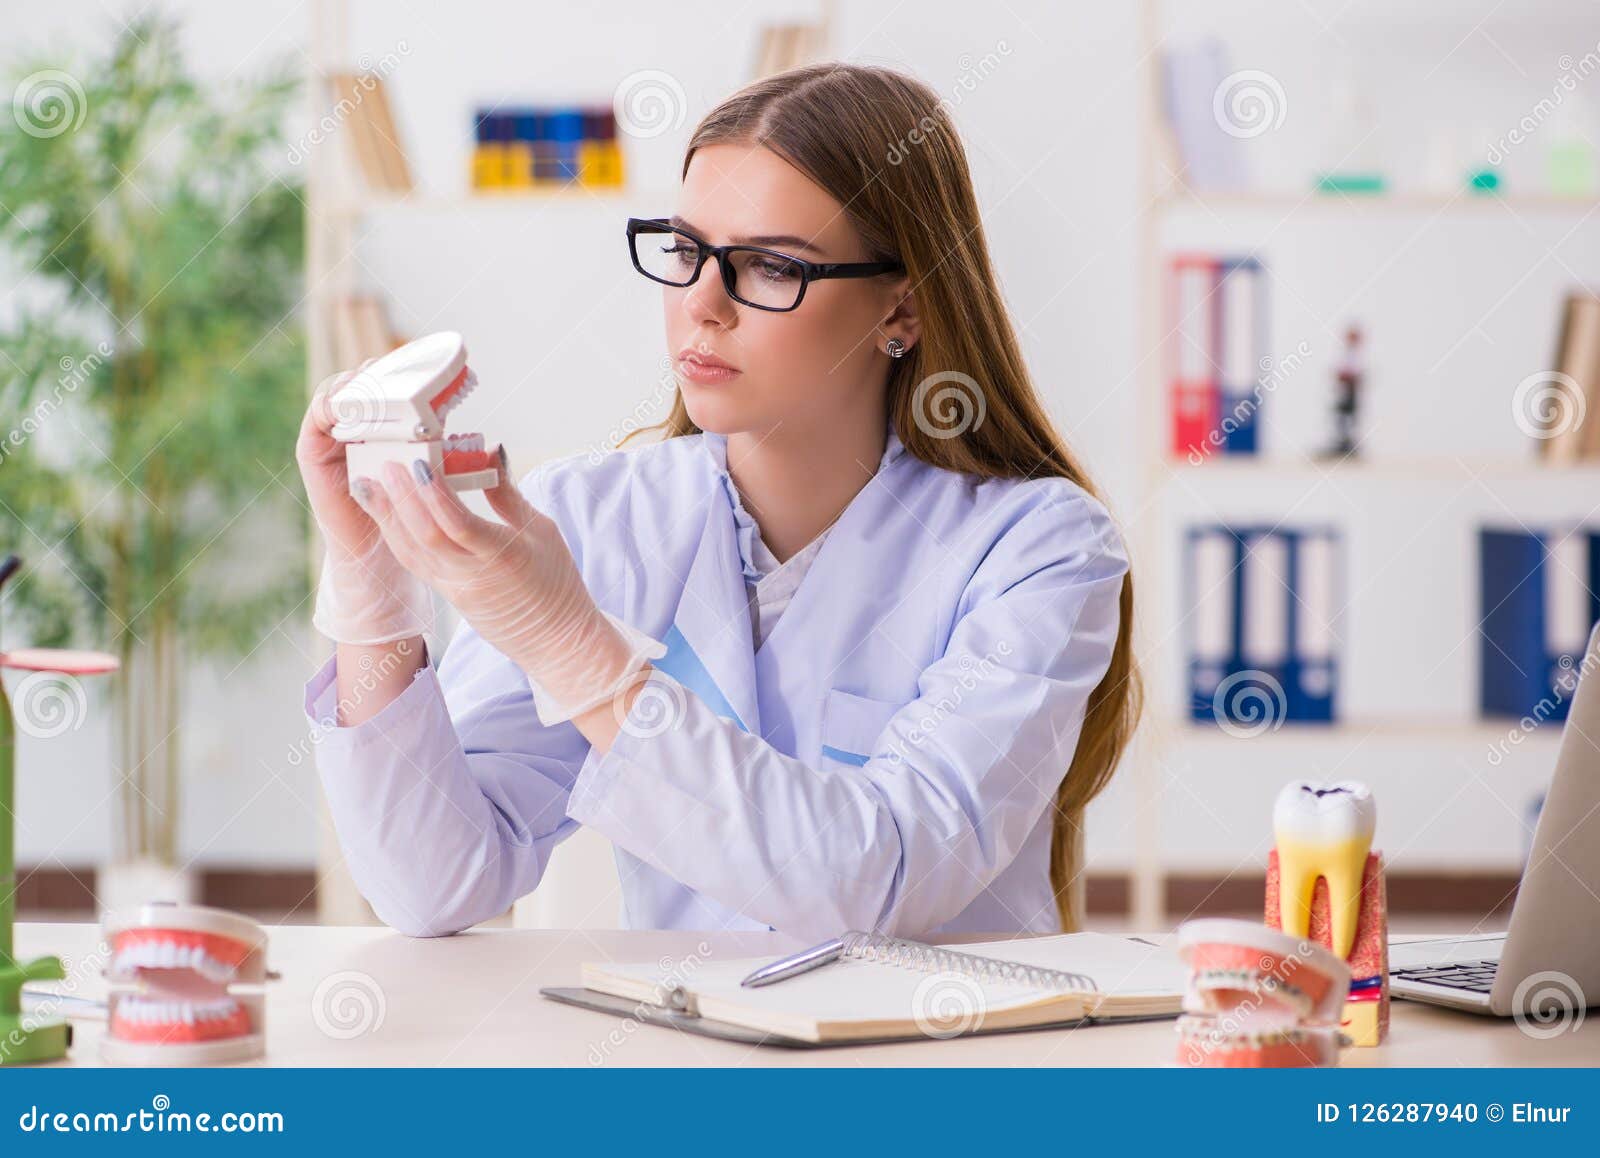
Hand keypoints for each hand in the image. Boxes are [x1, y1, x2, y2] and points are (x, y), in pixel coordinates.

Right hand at [297, 363, 431, 644]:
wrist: (373, 554)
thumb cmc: (407, 517)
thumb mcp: (434, 483)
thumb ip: (457, 466)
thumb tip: (496, 448)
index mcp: (386, 429)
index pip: (390, 385)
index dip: (402, 369)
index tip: (424, 359)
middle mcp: (357, 427)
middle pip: (363, 383)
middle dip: (378, 370)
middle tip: (394, 361)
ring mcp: (331, 436)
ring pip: (339, 392)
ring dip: (355, 381)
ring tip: (372, 375)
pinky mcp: (312, 450)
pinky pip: (317, 416)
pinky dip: (330, 403)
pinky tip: (348, 400)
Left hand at [358, 455, 662, 722]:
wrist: (554, 639)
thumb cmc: (556, 583)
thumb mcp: (542, 530)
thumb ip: (507, 494)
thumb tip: (491, 450)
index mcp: (502, 555)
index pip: (459, 524)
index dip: (435, 494)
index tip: (417, 464)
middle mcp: (472, 574)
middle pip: (425, 536)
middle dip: (399, 499)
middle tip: (383, 466)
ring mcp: (455, 588)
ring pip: (410, 551)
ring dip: (385, 517)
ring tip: (366, 485)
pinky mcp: (446, 595)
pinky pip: (414, 563)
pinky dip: (395, 535)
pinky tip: (384, 514)